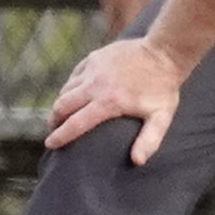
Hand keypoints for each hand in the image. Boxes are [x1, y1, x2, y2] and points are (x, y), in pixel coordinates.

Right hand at [46, 35, 186, 161]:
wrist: (164, 52)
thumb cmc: (164, 88)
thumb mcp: (161, 116)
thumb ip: (149, 140)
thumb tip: (137, 162)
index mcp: (108, 102)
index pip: (75, 123)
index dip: (60, 136)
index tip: (50, 144)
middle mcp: (95, 85)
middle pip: (62, 105)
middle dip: (54, 120)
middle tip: (53, 129)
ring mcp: (93, 69)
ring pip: (66, 89)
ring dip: (61, 103)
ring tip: (62, 114)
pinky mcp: (94, 58)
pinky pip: (74, 75)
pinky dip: (70, 86)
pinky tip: (73, 93)